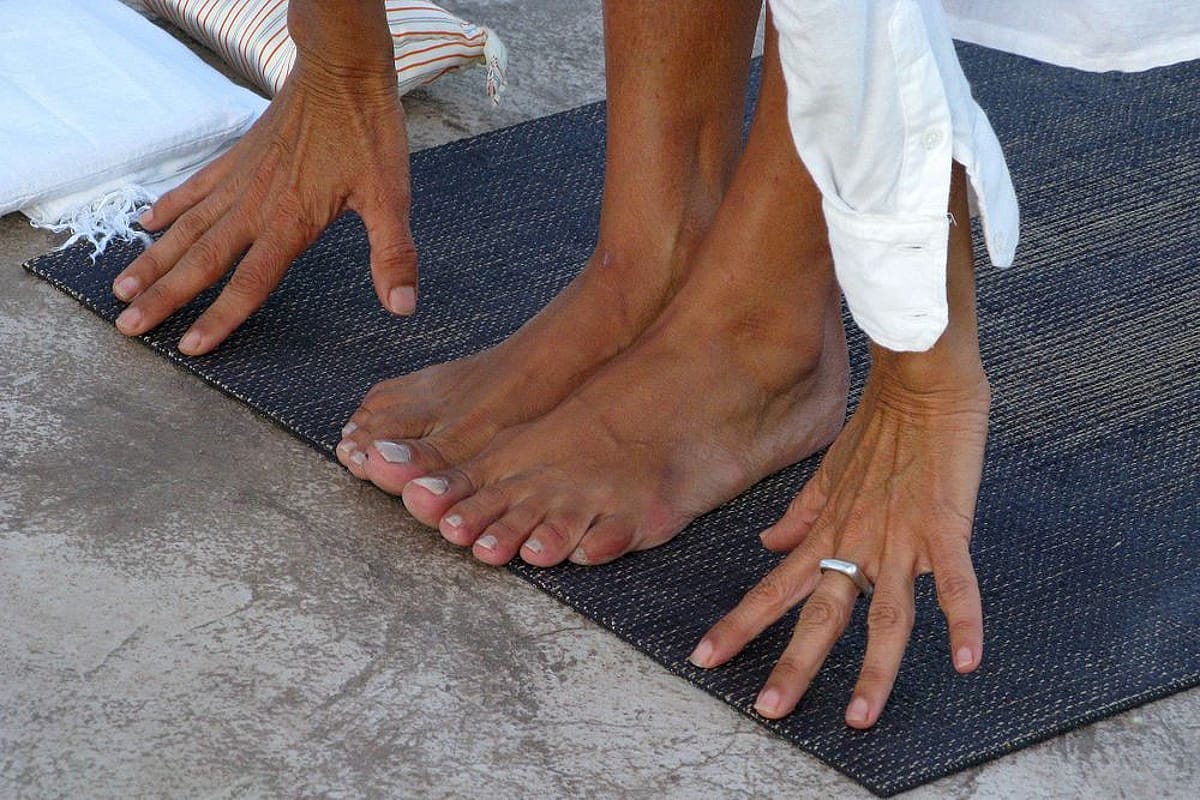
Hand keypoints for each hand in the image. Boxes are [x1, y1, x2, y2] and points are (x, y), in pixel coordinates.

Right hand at [112, 1, 414, 354]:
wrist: (342, 69)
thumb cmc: (369, 133)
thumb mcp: (391, 197)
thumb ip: (394, 255)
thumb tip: (403, 308)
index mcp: (290, 222)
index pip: (249, 283)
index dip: (219, 317)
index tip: (188, 346)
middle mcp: (256, 205)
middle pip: (202, 260)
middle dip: (164, 296)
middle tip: (128, 325)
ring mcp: (241, 178)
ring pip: (188, 227)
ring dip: (154, 259)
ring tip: (122, 286)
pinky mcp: (238, 156)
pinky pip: (195, 187)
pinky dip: (170, 206)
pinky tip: (147, 223)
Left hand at [692, 364, 989, 727]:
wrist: (918, 378)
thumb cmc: (878, 427)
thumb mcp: (828, 474)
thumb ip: (800, 515)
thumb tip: (768, 543)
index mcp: (826, 531)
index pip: (772, 588)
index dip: (738, 624)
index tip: (705, 659)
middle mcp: (855, 541)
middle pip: (819, 614)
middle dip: (793, 664)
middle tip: (769, 710)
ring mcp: (899, 537)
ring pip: (885, 617)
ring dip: (873, 671)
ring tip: (860, 717)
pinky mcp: (945, 526)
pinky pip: (954, 582)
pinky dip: (962, 621)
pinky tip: (965, 662)